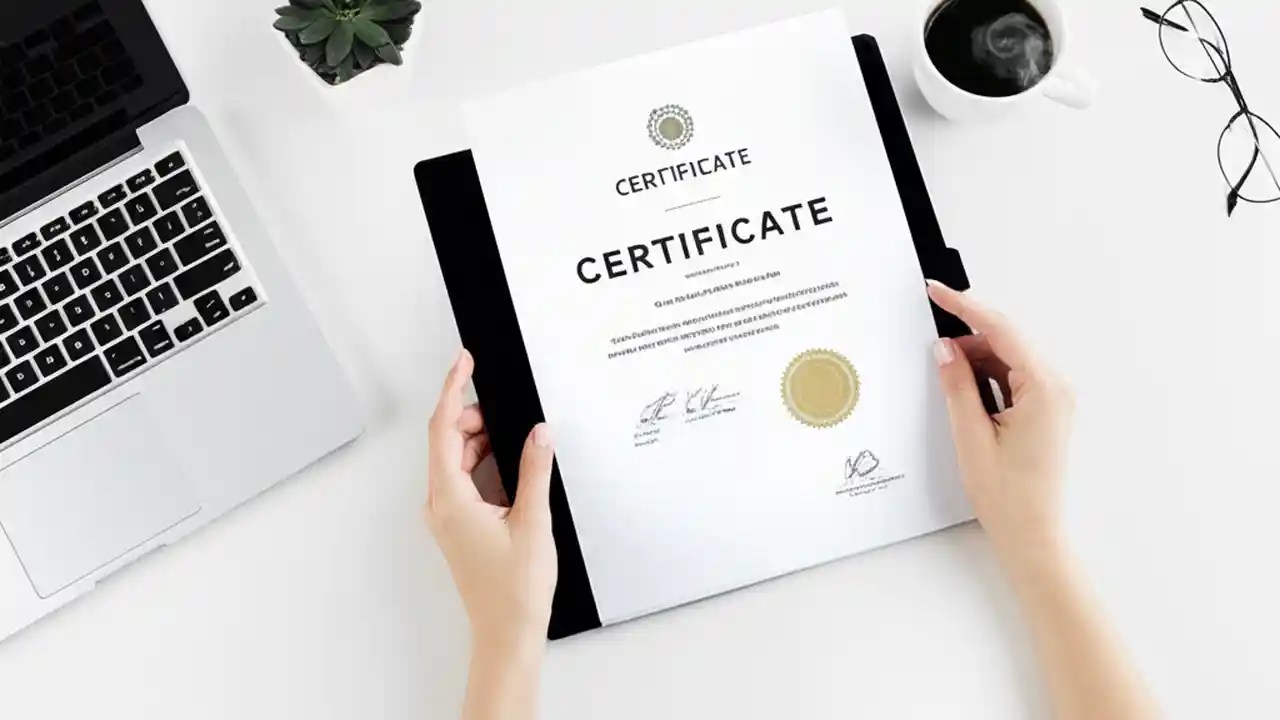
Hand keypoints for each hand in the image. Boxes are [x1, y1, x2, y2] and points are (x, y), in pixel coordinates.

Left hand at [425, 349, 557, 656]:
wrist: (507, 633)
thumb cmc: (515, 589)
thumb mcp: (533, 520)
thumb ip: (534, 470)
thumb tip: (538, 432)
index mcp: (450, 498)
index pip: (444, 428)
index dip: (454, 389)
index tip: (464, 362)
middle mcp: (441, 504)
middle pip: (448, 441)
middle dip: (474, 416)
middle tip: (509, 409)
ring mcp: (448, 516)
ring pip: (457, 460)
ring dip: (481, 441)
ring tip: (516, 438)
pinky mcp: (460, 525)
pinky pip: (465, 480)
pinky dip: (485, 463)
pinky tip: (513, 466)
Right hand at [927, 281, 1074, 570]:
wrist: (1032, 534)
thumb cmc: (1008, 495)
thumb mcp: (971, 435)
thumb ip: (957, 385)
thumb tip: (945, 348)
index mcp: (1045, 389)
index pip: (1001, 331)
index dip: (965, 307)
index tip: (937, 291)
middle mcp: (1055, 388)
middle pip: (1005, 342)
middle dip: (966, 337)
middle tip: (930, 338)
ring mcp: (1052, 399)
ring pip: (1006, 360)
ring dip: (974, 360)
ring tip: (944, 375)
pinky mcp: (1044, 411)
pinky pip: (1012, 379)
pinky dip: (985, 378)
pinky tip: (962, 389)